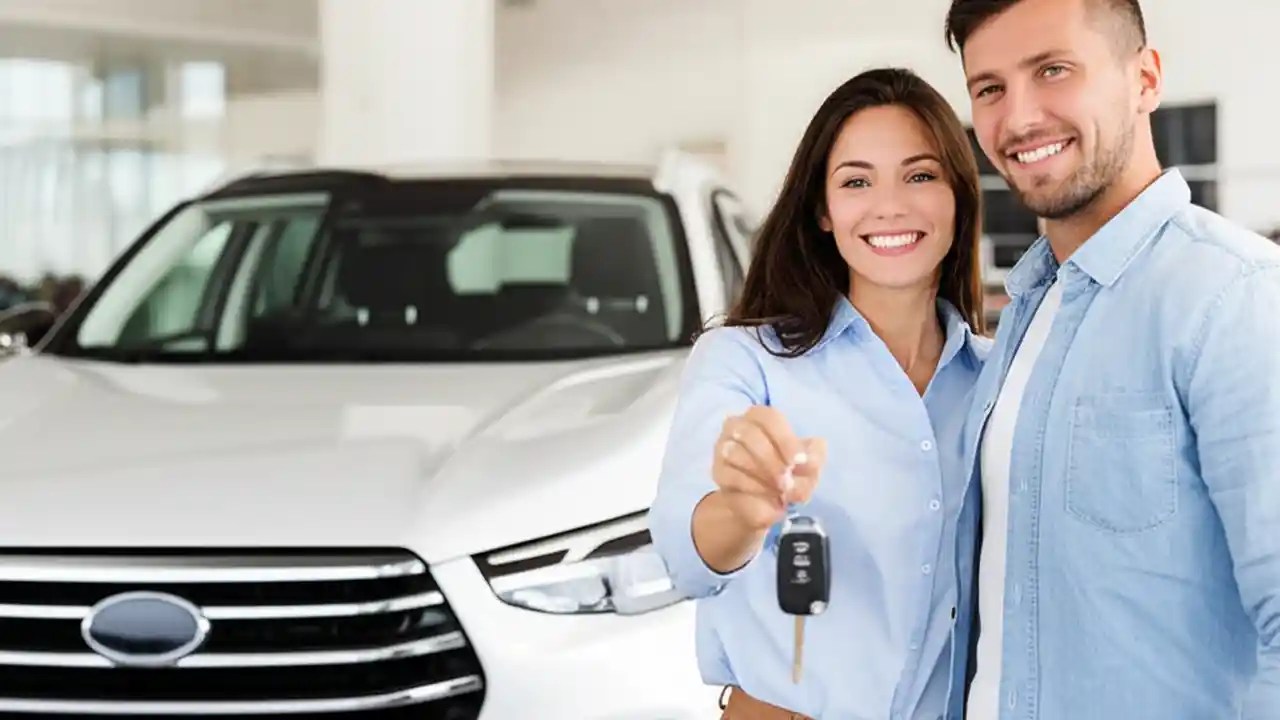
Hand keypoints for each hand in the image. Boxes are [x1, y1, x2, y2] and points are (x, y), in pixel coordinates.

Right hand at [712, 405, 826, 531]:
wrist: (765, 501)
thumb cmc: (788, 473)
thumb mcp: (808, 467)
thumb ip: (814, 459)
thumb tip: (812, 454)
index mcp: (760, 417)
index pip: (769, 418)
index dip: (785, 439)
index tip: (798, 462)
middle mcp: (737, 426)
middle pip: (749, 434)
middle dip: (771, 459)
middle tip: (787, 480)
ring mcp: (723, 447)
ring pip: (736, 453)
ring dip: (761, 473)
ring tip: (779, 489)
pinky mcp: (717, 470)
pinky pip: (730, 474)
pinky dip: (751, 486)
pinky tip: (766, 494)